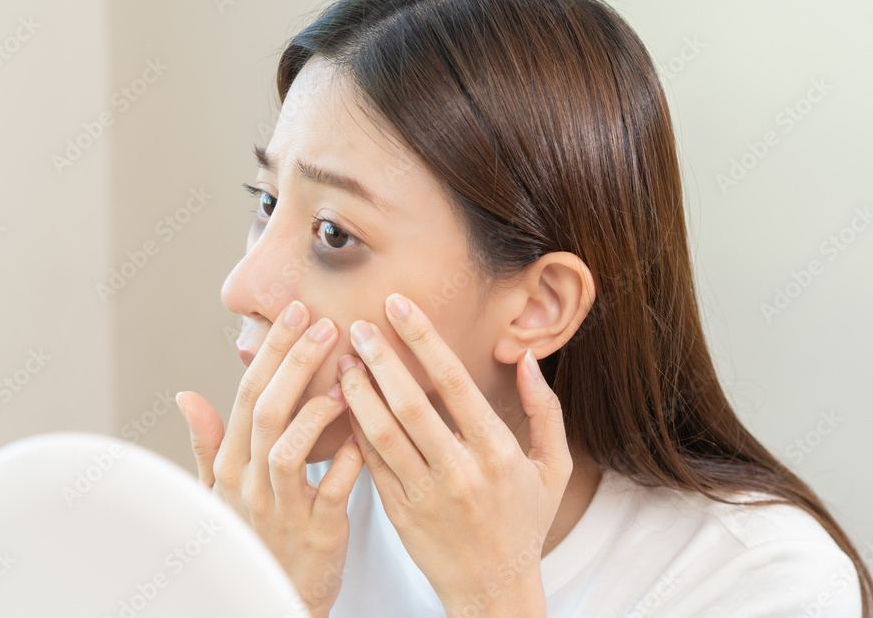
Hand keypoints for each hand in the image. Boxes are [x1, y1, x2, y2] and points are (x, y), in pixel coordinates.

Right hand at [177, 300, 365, 617]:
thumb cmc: (254, 538)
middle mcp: (251, 483)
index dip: (271, 351)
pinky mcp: (318, 534)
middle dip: (295, 362)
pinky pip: (331, 491)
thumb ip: (208, 443)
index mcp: (232, 465)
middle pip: (266, 411)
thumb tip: (186, 395)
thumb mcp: (220, 493)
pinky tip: (366, 435)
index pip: (247, 394)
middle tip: (325, 323)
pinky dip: (348, 461)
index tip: (296, 311)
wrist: (274, 599)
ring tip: (347, 378)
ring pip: (289, 449)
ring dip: (318, 409)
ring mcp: (282, 509)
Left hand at [337, 293, 571, 615]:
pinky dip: (354, 430)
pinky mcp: (400, 513)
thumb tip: (525, 357)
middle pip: (411, 404)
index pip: (456, 383)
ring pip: (382, 433)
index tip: (399, 306)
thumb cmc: (524, 521)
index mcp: (498, 453)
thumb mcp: (553, 468)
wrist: (494, 589)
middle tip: (357, 324)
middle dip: (381, 358)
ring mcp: (427, 495)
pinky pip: (370, 463)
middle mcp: (461, 472)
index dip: (424, 339)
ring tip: (344, 360)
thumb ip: (545, 410)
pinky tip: (343, 402)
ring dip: (359, 392)